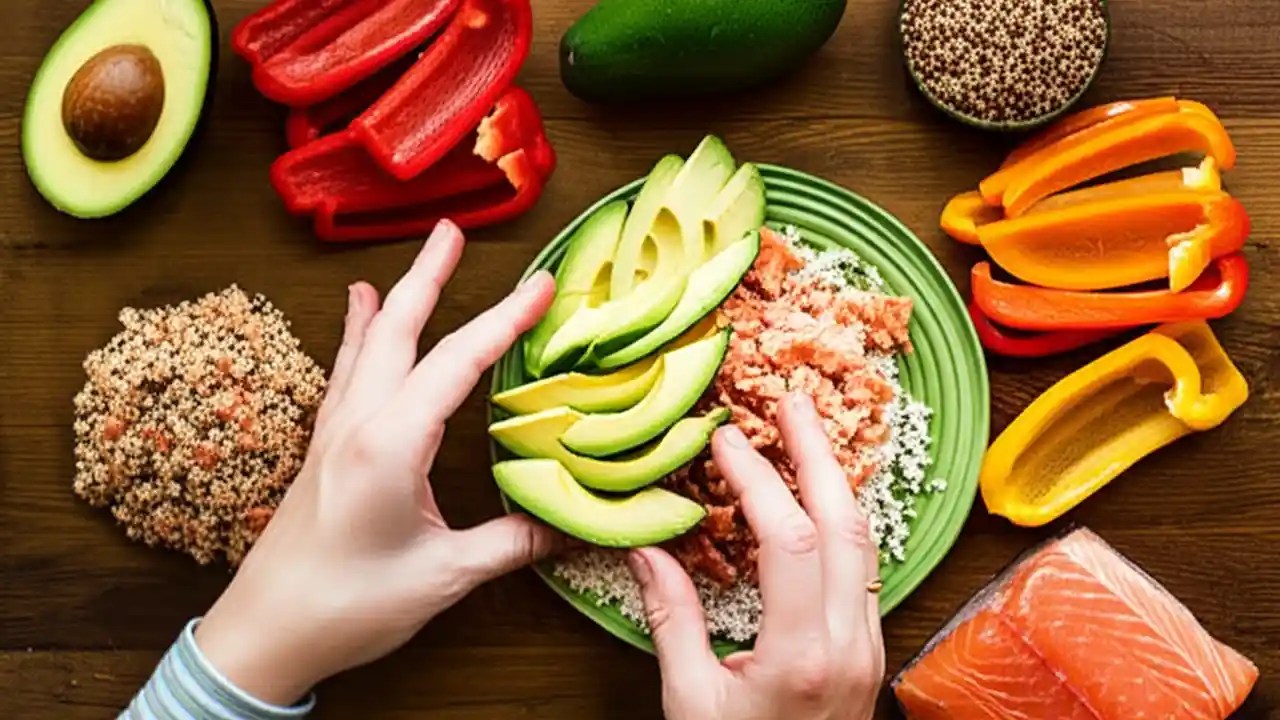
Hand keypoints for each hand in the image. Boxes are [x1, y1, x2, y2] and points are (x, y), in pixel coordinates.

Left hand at [194, 221, 561, 704]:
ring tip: (420, 255)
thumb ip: (513, 542)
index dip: (504, 319)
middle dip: (431, 275)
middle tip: (455, 230)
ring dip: (397, 295)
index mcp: (391, 443)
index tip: (541, 284)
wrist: (264, 634)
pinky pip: (346, 369)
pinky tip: (356, 314)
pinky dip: (359, 332)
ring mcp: (334, 430)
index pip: (459, 362)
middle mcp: (358, 422)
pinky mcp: (324, 447)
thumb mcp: (444, 576)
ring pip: (368, 341)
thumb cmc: (348, 605)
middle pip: (398, 327)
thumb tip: (573, 523)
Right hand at [629, 392, 884, 719]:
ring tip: (806, 436)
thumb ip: (671, 619)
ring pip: (865, 545)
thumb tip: (645, 548)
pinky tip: (817, 499)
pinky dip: (841, 521)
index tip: (725, 437)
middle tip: (792, 402)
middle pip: (847, 526)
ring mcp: (867, 650)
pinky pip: (863, 570)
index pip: (791, 540)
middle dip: (818, 454)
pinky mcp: (868, 654)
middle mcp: (848, 647)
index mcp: (801, 658)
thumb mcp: (690, 703)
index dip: (758, 478)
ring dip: (835, 482)